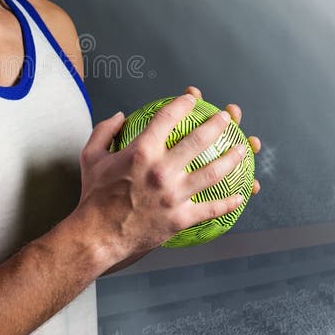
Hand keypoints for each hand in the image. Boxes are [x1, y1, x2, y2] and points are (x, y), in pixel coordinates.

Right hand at [75, 93, 250, 269]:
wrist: (98, 235)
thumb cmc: (94, 195)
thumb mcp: (91, 156)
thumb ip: (105, 130)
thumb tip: (121, 115)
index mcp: (140, 152)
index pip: (167, 118)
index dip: (182, 103)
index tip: (192, 98)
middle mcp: (161, 170)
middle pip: (198, 140)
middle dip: (218, 124)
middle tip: (227, 118)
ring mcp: (173, 196)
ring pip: (213, 173)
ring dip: (233, 158)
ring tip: (243, 148)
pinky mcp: (180, 218)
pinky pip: (211, 209)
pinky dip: (229, 202)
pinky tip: (241, 195)